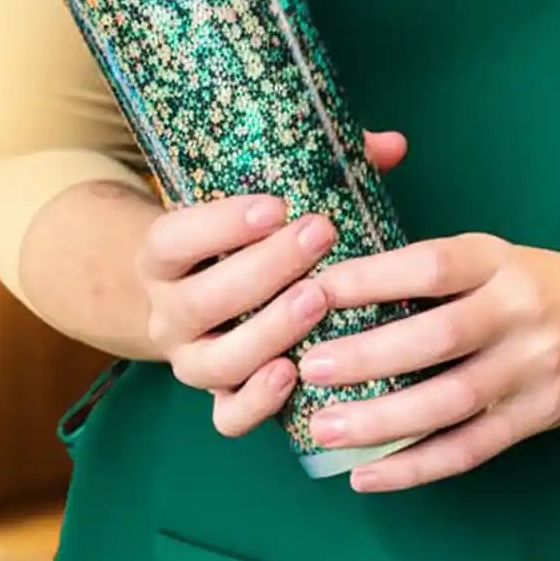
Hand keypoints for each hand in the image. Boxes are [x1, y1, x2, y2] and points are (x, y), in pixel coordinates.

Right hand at [136, 131, 407, 437]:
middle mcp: (167, 312)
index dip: (218, 224)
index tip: (275, 204)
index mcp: (164, 255)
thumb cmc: (244, 242)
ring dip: (268, 331)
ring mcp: (191, 360)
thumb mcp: (259, 202)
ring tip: (318, 299)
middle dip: (263, 268)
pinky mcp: (218, 399)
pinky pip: (228, 416)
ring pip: (215, 362)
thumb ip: (322, 168)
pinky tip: (293, 375)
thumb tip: (396, 144)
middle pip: (200, 301)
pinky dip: (257, 402)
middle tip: (318, 234)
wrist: (195, 299)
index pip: (172, 238)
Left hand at [300, 233, 559, 491]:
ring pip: (452, 402)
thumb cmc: (528, 285)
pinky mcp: (535, 417)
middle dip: (368, 356)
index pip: (432, 266)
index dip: (372, 279)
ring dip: (382, 420)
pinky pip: (470, 449)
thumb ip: (430, 274)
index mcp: (499, 262)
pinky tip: (368, 475)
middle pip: (439, 338)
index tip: (315, 290)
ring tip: (325, 428)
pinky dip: (415, 467)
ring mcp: (532, 369)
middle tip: (310, 369)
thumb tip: (333, 294)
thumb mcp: (490, 258)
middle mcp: (519, 313)